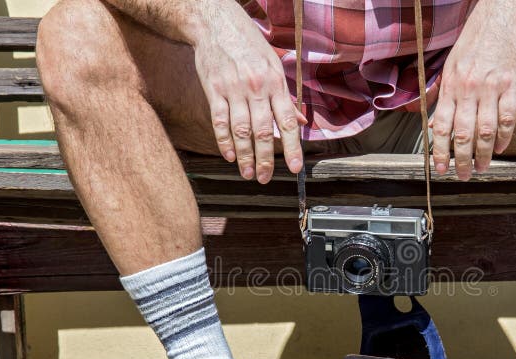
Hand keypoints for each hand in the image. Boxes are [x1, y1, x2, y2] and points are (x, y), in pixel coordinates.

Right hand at [192, 3, 305, 182]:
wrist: (216, 24)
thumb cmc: (249, 45)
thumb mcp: (275, 65)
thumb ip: (286, 97)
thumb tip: (301, 122)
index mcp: (275, 83)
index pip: (287, 122)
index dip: (293, 147)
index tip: (295, 168)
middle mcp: (256, 88)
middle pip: (264, 131)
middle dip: (266, 159)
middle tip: (265, 178)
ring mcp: (234, 89)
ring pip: (241, 130)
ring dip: (246, 156)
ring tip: (249, 173)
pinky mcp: (214, 89)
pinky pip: (220, 121)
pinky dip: (224, 141)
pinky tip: (229, 156)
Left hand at [431, 4, 515, 180]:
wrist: (502, 18)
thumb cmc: (474, 43)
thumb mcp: (451, 66)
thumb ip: (443, 96)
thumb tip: (436, 125)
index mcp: (451, 86)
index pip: (442, 127)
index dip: (440, 151)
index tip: (440, 168)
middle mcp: (468, 89)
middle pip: (463, 134)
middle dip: (461, 159)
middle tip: (462, 176)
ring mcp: (491, 88)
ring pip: (485, 130)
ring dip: (483, 154)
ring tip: (481, 168)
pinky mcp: (511, 85)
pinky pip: (507, 117)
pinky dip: (504, 136)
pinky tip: (500, 148)